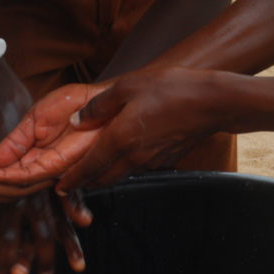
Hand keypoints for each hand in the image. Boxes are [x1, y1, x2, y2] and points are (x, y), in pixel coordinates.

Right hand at [0, 82, 108, 200]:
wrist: (100, 98)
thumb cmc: (75, 105)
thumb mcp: (34, 120)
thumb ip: (14, 143)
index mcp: (35, 157)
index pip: (7, 175)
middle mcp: (42, 168)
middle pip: (9, 187)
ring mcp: (51, 169)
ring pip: (16, 187)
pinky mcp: (59, 166)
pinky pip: (28, 177)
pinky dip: (5, 177)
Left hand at [55, 67, 227, 192]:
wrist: (213, 102)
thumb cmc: (172, 88)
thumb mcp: (128, 86)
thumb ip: (98, 106)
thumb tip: (76, 120)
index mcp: (120, 139)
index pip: (88, 167)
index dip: (72, 179)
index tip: (59, 187)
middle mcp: (134, 156)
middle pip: (102, 178)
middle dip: (85, 183)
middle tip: (70, 184)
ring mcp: (152, 161)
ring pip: (120, 175)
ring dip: (104, 176)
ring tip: (92, 172)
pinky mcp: (166, 160)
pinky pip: (138, 168)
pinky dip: (124, 168)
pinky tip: (123, 157)